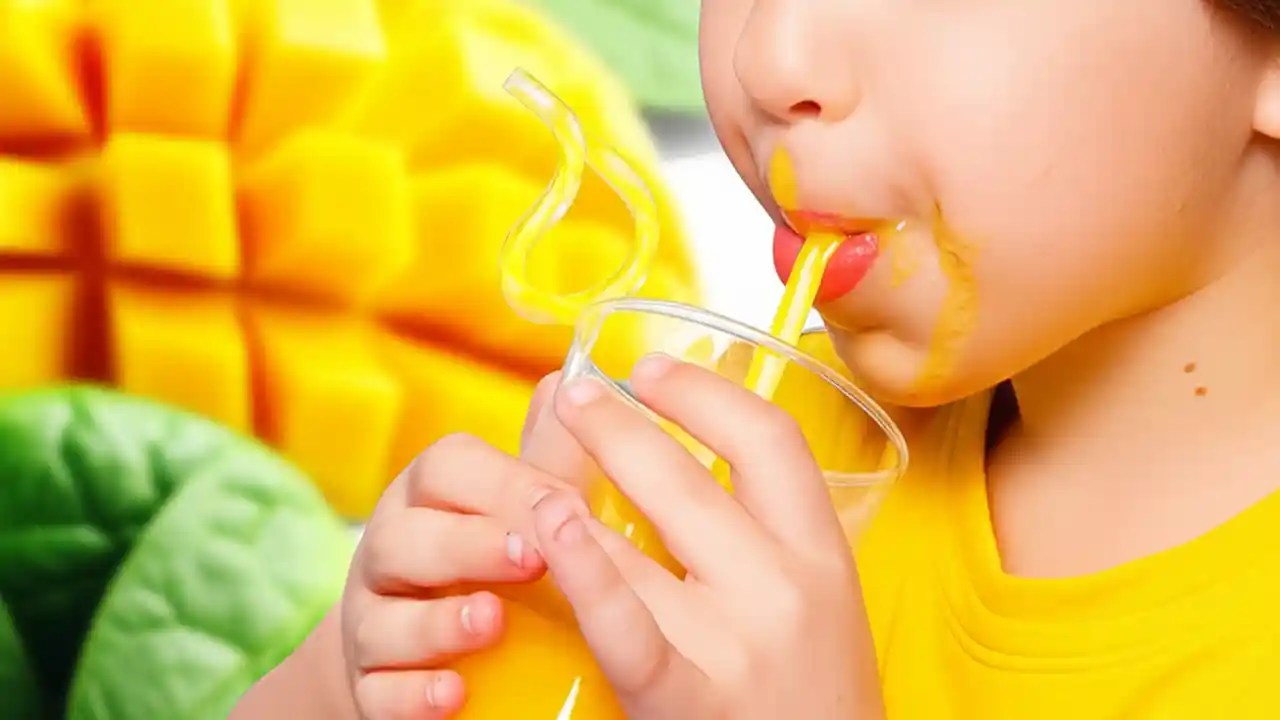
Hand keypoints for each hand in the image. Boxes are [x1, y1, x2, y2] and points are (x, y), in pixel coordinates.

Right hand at [340, 425, 573, 718]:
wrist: (413, 651)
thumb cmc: (481, 560)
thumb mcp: (513, 508)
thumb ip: (545, 459)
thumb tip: (577, 382)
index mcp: (428, 498)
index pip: (446, 467)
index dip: (505, 483)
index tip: (566, 503)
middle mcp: (388, 553)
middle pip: (405, 537)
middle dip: (469, 545)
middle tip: (534, 558)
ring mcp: (372, 623)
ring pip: (384, 619)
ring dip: (439, 622)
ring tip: (491, 622)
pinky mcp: (369, 688)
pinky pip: (377, 693)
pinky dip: (412, 696)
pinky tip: (453, 696)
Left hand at [531, 354, 884, 719]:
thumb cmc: (809, 696)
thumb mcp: (811, 601)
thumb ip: (758, 529)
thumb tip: (679, 435)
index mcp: (823, 553)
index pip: (769, 438)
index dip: (702, 391)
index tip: (651, 369)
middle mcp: (785, 586)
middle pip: (688, 475)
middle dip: (619, 423)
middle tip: (576, 396)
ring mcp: (734, 643)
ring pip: (638, 540)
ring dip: (573, 486)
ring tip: (534, 462)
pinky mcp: (683, 697)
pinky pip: (624, 624)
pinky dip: (582, 568)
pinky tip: (549, 524)